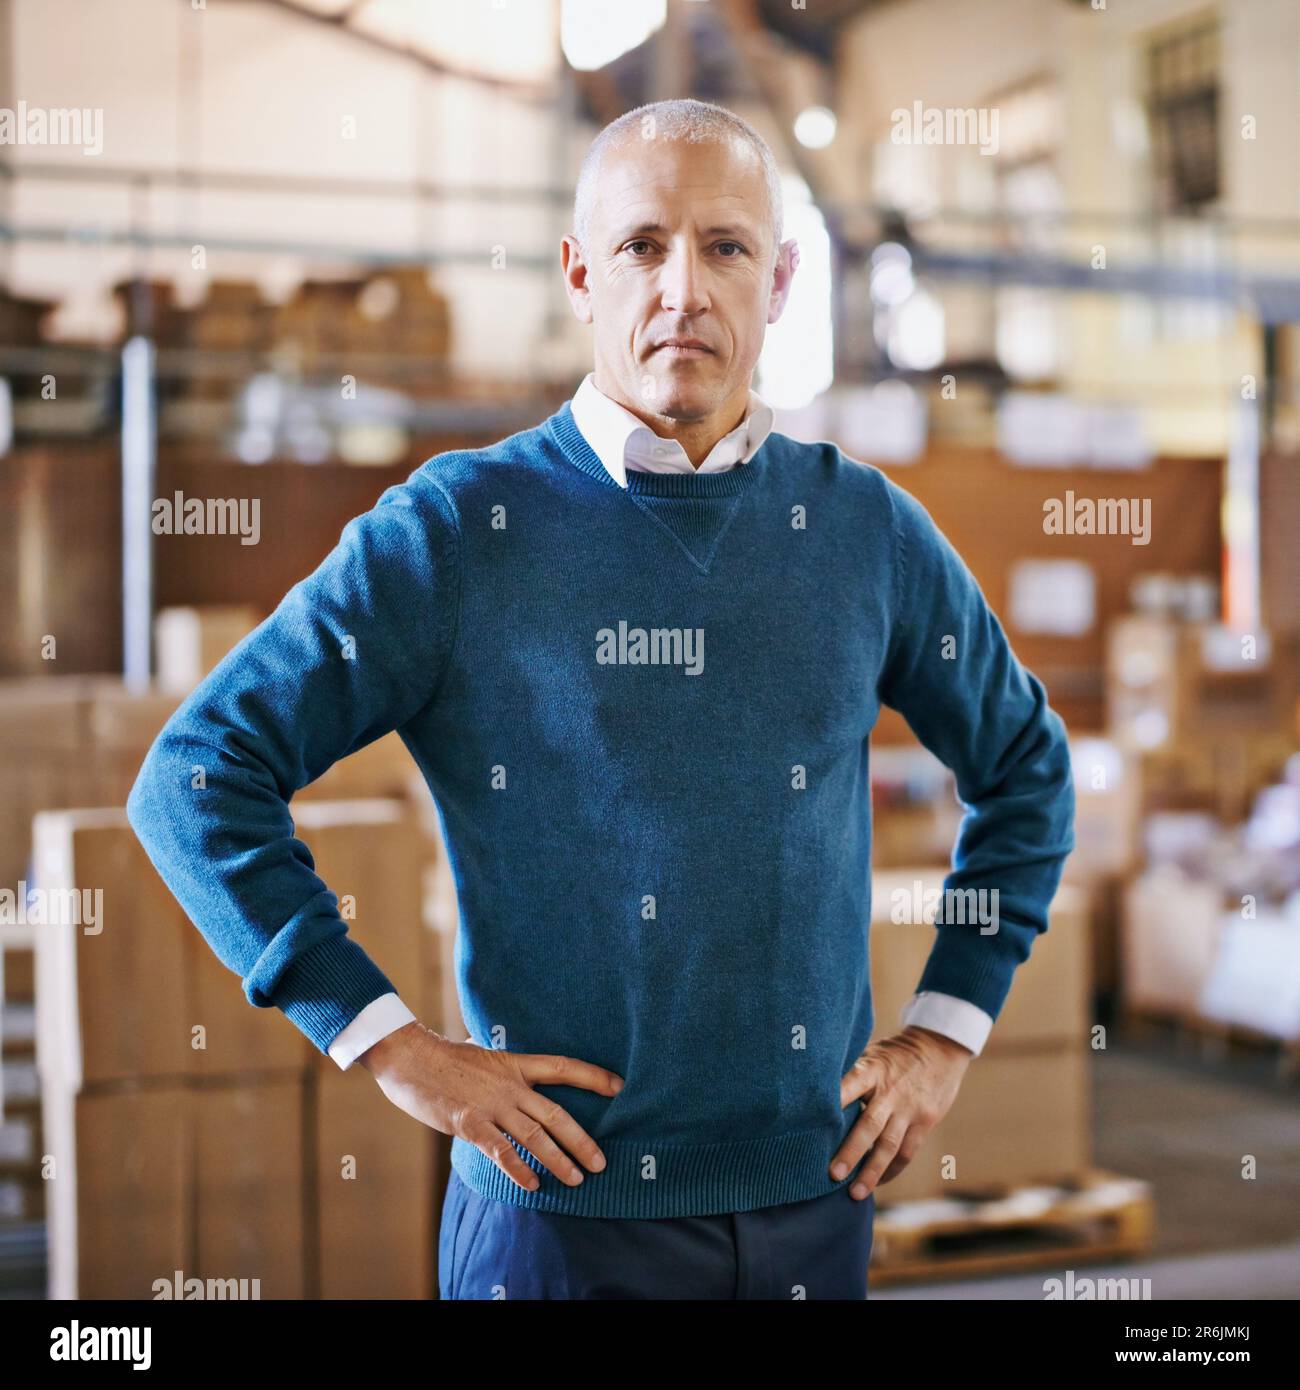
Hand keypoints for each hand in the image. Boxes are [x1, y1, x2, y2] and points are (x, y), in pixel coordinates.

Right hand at [357, 1021, 623, 1192]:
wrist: (409, 1058)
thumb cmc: (442, 1057)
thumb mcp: (481, 1053)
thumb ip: (499, 1064)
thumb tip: (504, 1059)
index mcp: (515, 1063)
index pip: (563, 1067)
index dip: (592, 1076)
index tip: (618, 1086)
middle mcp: (510, 1084)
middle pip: (556, 1113)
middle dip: (581, 1140)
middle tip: (600, 1162)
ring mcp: (491, 1104)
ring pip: (534, 1136)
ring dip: (558, 1160)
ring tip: (576, 1180)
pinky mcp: (470, 1122)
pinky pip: (501, 1151)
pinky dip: (518, 1169)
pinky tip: (532, 1185)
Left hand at [830, 1025, 972, 1199]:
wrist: (939, 1048)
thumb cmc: (894, 1053)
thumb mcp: (871, 1054)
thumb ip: (851, 1076)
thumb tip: (817, 1098)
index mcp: (872, 1069)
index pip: (849, 1086)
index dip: (833, 1103)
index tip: (813, 1121)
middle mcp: (890, 1091)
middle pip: (869, 1125)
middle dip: (851, 1152)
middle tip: (833, 1174)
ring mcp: (909, 1108)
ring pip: (890, 1146)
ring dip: (872, 1171)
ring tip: (855, 1193)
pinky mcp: (924, 1121)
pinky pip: (907, 1151)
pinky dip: (892, 1169)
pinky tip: (878, 1182)